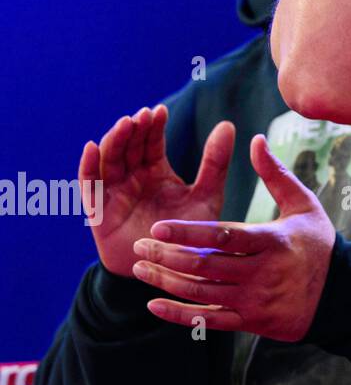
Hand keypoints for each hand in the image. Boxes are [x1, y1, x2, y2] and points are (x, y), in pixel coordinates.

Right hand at [79, 107, 232, 278]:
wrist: (170, 273)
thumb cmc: (190, 236)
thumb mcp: (206, 196)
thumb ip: (215, 163)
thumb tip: (228, 124)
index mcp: (157, 172)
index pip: (152, 142)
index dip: (153, 126)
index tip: (159, 111)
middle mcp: (134, 178)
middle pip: (129, 146)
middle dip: (134, 129)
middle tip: (143, 115)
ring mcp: (115, 193)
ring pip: (109, 160)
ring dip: (114, 140)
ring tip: (124, 125)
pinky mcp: (99, 211)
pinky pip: (90, 185)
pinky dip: (88, 166)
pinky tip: (91, 148)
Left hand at [132, 135, 336, 340]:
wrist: (340, 294)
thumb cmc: (318, 243)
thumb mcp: (304, 205)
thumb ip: (276, 175)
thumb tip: (256, 139)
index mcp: (273, 241)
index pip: (224, 236)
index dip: (188, 233)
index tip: (158, 226)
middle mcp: (261, 273)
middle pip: (205, 266)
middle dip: (166, 255)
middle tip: (139, 244)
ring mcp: (255, 301)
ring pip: (201, 294)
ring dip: (165, 281)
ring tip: (139, 268)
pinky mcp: (250, 322)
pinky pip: (208, 321)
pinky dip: (178, 315)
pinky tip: (153, 304)